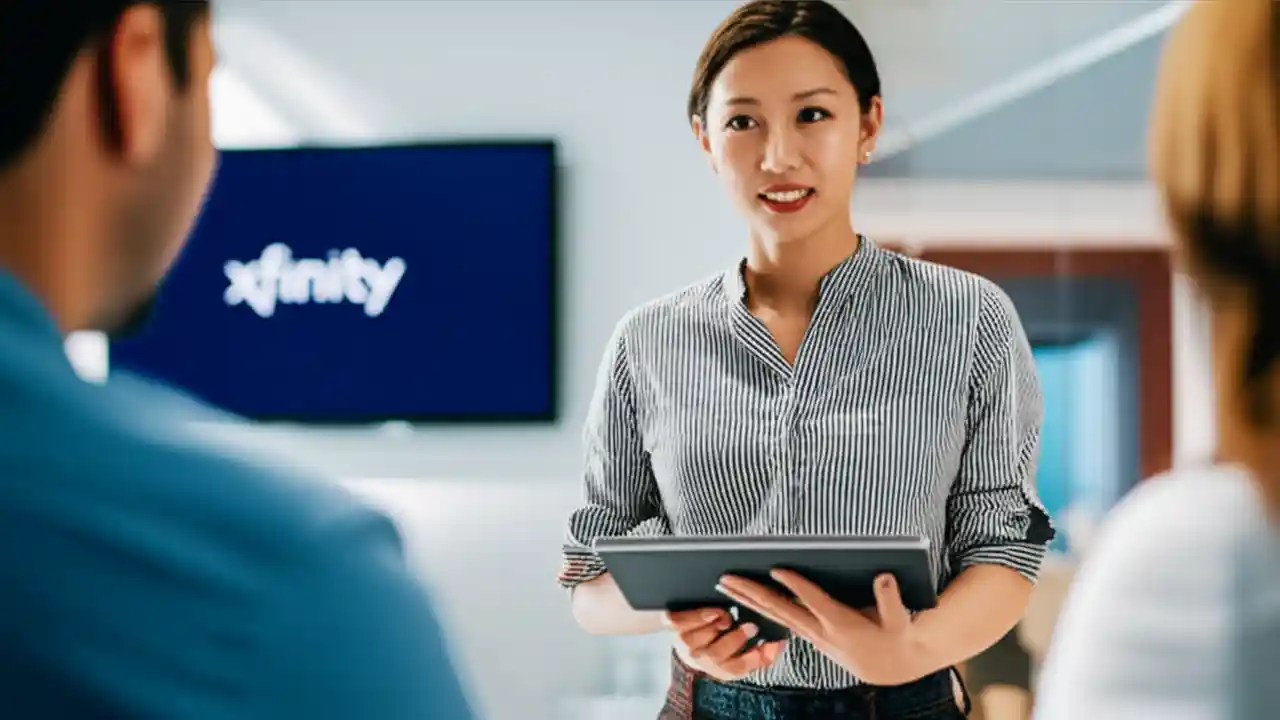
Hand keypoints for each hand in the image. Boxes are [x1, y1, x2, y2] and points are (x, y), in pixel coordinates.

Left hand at [662, 607, 786, 681]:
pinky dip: (702, 616)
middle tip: (752, 627)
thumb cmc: (713, 638)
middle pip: (718, 657)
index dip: (757, 659)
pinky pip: (685, 623)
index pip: (739, 669)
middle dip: (737, 640)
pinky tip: (714, 612)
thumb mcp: (734, 649)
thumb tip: (778, 642)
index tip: (771, 644)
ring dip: (720, 625)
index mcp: (718, 667)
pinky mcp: (673, 627)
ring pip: (704, 638)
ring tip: (728, 617)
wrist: (677, 629)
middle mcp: (699, 659)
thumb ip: (756, 650)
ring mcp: (684, 644)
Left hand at [716, 571, 933, 685]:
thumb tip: (884, 577)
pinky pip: (778, 619)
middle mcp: (819, 630)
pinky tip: (745, 598)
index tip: (776, 568)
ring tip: (724, 584)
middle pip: (779, 609)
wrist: (889, 667)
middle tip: (728, 578)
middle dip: (752, 592)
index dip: (795, 584)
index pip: (812, 601)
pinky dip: (759, 607)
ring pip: (773, 614)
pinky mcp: (809, 634)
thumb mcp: (899, 620)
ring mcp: (811, 634)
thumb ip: (890, 599)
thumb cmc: (895, 638)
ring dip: (747, 600)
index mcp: (840, 623)